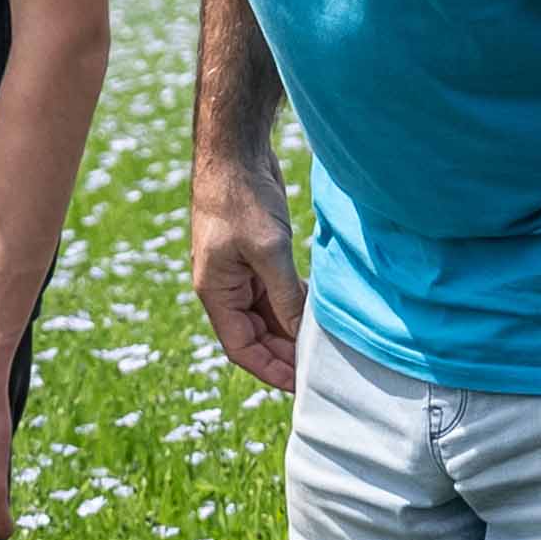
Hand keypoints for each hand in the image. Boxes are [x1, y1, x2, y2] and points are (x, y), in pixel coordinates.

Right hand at [190, 168, 303, 390]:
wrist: (235, 152)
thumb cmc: (241, 199)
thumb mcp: (269, 251)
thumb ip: (285, 296)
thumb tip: (303, 334)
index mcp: (215, 292)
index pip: (241, 348)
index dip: (270, 370)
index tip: (301, 386)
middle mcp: (225, 287)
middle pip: (256, 336)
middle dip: (286, 353)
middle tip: (322, 367)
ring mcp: (241, 272)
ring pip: (269, 316)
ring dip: (293, 329)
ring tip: (325, 345)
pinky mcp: (258, 256)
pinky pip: (276, 292)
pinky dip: (296, 304)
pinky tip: (320, 311)